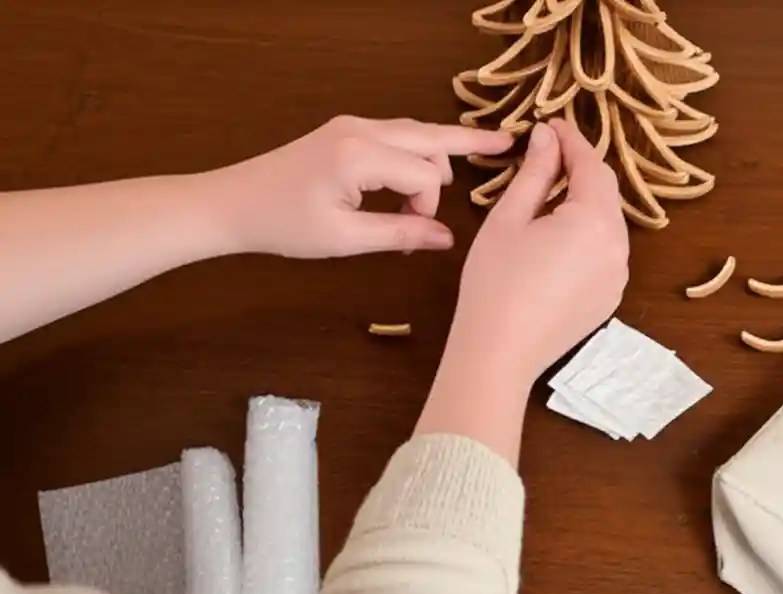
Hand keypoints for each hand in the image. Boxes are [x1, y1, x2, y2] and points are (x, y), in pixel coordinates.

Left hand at [208, 115, 511, 256]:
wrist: (234, 203)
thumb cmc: (284, 225)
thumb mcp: (345, 239)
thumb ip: (401, 233)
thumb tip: (447, 238)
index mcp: (360, 155)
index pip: (425, 174)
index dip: (431, 205)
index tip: (416, 234)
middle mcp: (361, 130)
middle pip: (430, 135)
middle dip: (467, 146)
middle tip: (508, 146)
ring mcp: (353, 126)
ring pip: (415, 131)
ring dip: (437, 156)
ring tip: (462, 174)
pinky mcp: (346, 131)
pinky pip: (397, 134)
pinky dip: (417, 151)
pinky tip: (429, 168)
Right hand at [448, 119, 629, 387]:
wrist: (500, 353)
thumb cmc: (495, 282)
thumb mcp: (509, 219)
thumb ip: (535, 173)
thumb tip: (547, 137)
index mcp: (594, 220)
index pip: (591, 165)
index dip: (572, 141)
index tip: (551, 124)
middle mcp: (618, 246)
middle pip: (605, 193)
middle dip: (580, 169)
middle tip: (548, 152)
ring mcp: (618, 275)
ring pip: (607, 223)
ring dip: (584, 201)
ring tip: (549, 192)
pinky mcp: (610, 297)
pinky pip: (605, 252)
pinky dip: (587, 234)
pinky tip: (557, 235)